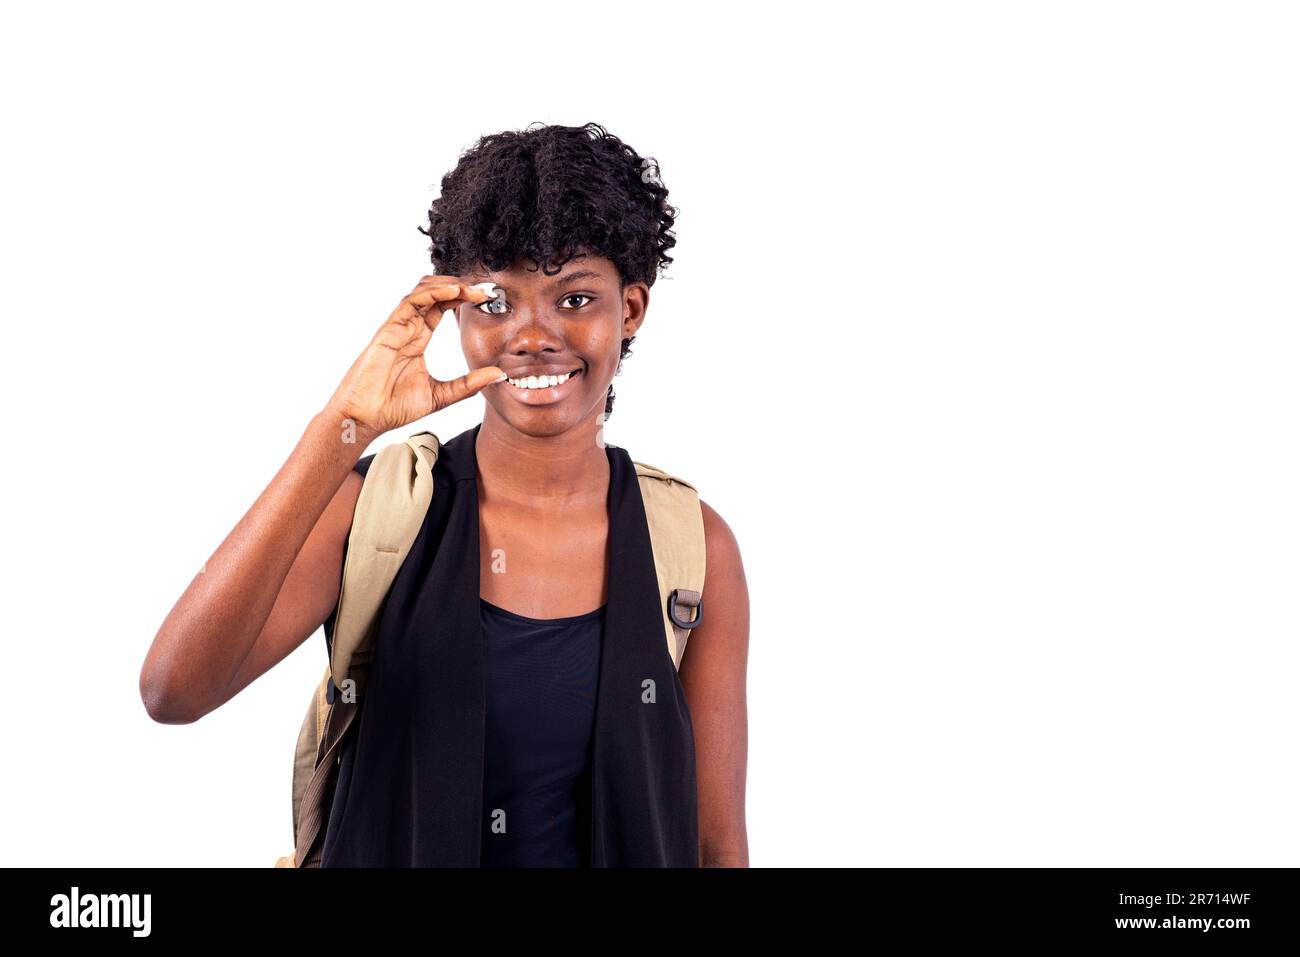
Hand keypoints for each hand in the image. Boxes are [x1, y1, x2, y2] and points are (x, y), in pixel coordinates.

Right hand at [323, 276, 504, 438]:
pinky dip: (432, 293)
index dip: (465, 298)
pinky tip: (453, 292)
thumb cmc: (394, 407)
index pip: (444, 307)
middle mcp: (409, 328)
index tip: (488, 298)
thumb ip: (469, 384)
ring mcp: (398, 327)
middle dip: (461, 286)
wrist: (365, 418)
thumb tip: (499, 375)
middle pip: (436, 293)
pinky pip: (411, 303)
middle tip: (486, 289)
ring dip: (450, 284)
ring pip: (423, 291)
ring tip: (473, 288)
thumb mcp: (442, 396)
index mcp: (419, 338)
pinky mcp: (389, 330)